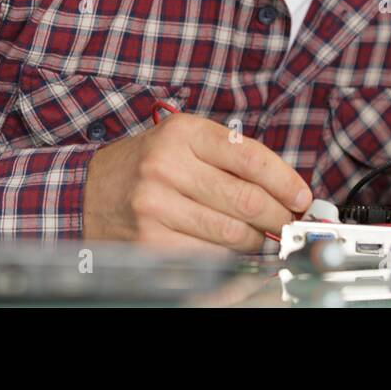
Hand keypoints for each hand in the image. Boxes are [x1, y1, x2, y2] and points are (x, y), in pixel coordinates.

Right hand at [83, 113, 312, 251]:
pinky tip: (230, 250)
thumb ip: (230, 158)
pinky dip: (228, 257)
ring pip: (231, 232)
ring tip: (258, 237)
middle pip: (246, 199)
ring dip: (255, 240)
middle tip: (286, 223)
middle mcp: (167, 165)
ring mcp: (155, 205)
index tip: (301, 197)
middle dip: (277, 217)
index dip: (285, 181)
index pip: (250, 158)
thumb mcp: (183, 142)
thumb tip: (284, 190)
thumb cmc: (147, 165)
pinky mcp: (149, 241)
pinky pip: (207, 255)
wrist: (89, 191)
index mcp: (182, 132)